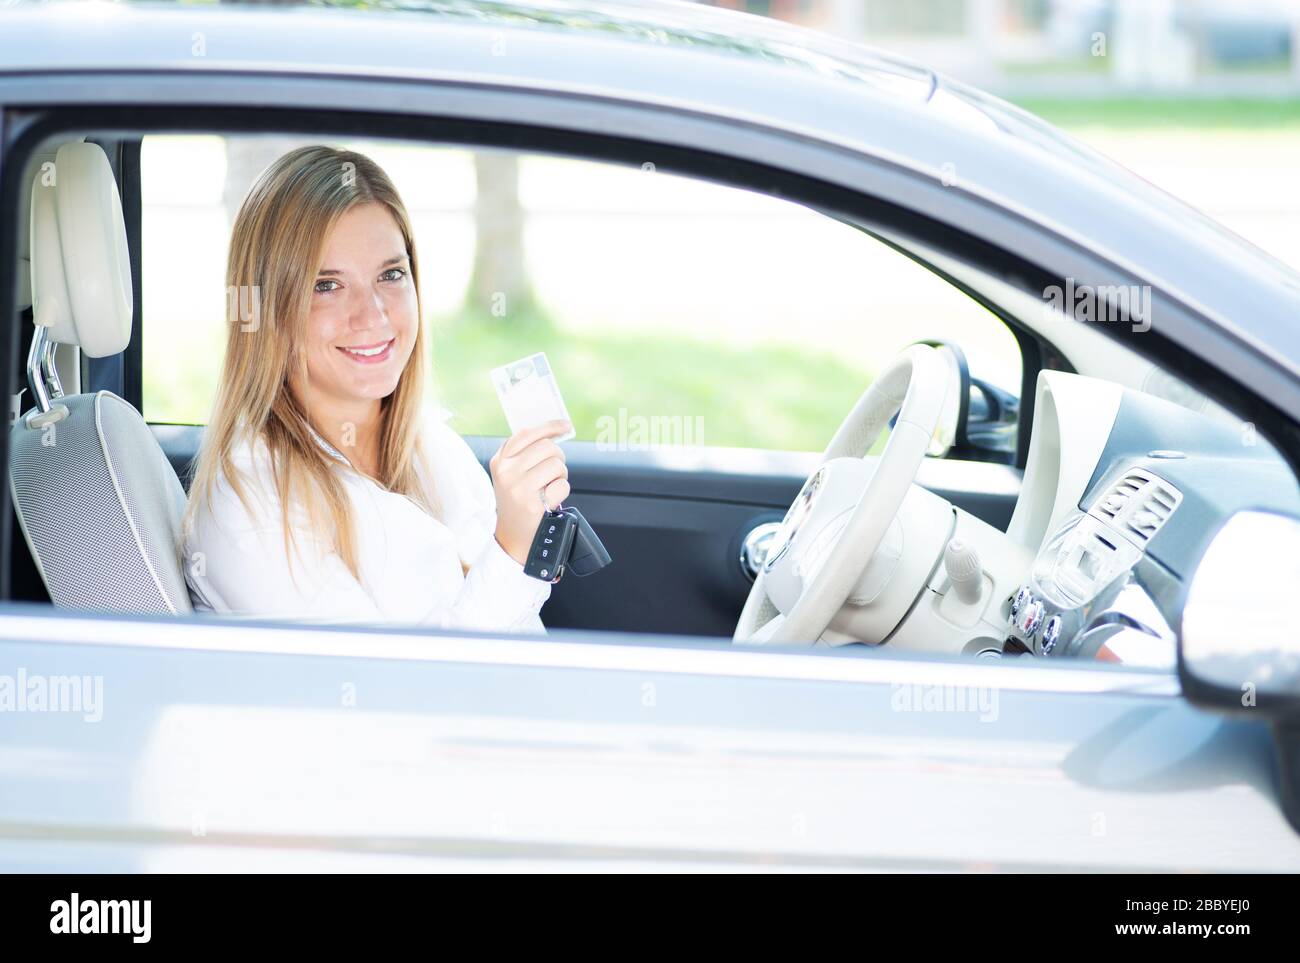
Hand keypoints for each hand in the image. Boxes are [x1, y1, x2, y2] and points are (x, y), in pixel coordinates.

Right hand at [490, 419, 571, 565]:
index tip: (565, 426)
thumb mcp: (510, 476)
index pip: (526, 434)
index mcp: (500, 461)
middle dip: (558, 457)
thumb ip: (526, 454)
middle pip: (547, 447)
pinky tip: (550, 500)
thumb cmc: (517, 503)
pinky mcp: (532, 505)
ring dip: (560, 476)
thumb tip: (554, 433)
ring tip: (549, 488)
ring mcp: (518, 488)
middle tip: (554, 472)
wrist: (512, 539)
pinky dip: (562, 492)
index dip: (549, 427)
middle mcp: (506, 472)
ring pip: (557, 465)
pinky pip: (562, 486)